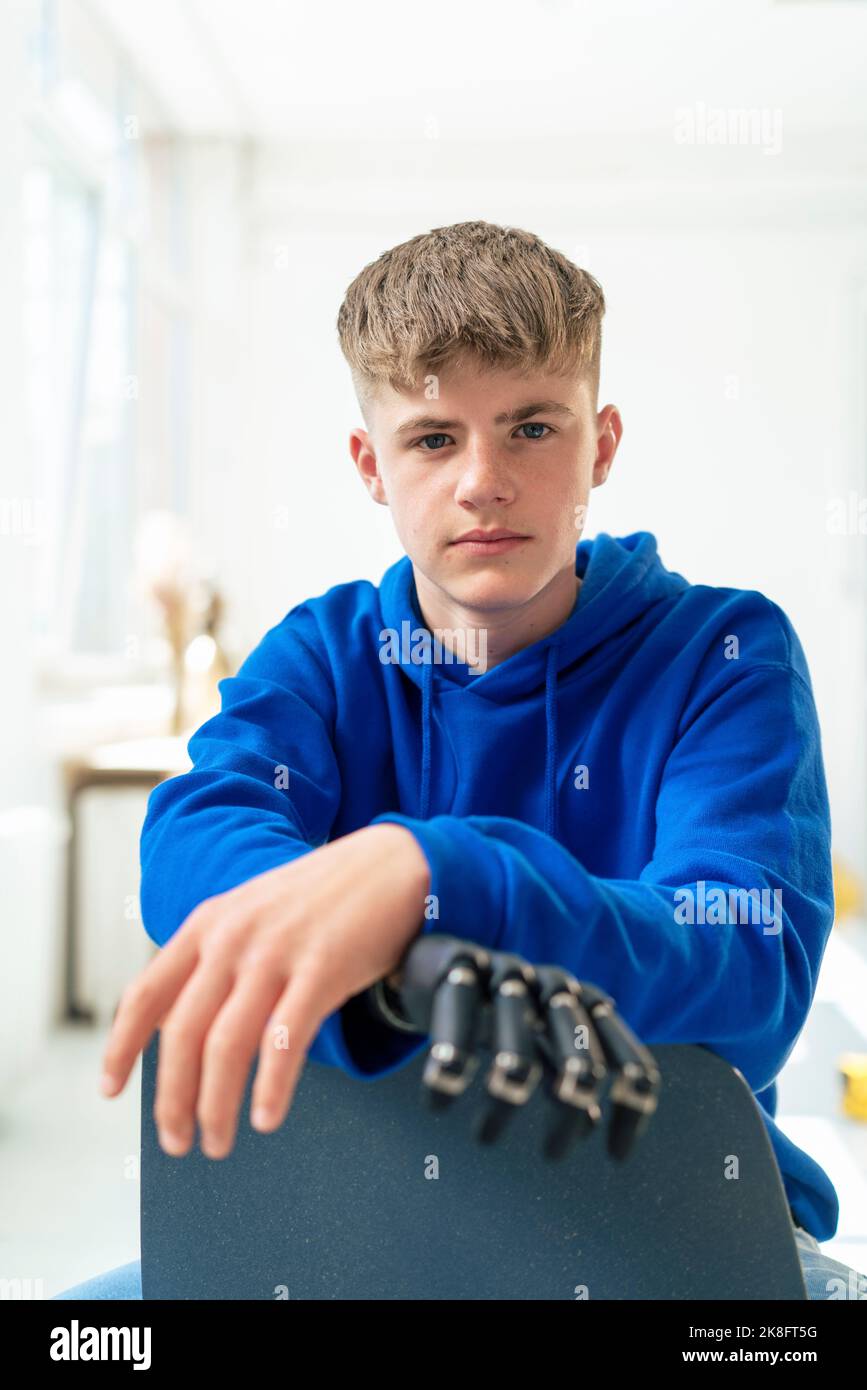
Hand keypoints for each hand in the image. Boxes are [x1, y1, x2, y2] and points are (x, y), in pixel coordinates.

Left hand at [99, 824, 430, 1158]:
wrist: (391, 864)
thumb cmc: (324, 899)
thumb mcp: (254, 915)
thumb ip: (217, 961)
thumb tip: (182, 1026)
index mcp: (208, 924)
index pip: (146, 994)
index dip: (121, 1048)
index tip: (111, 1090)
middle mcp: (233, 937)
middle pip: (182, 1033)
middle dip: (171, 1099)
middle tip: (176, 1140)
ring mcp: (276, 952)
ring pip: (226, 1045)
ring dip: (216, 1106)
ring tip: (218, 1140)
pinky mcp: (322, 968)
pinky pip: (284, 1041)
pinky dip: (270, 1088)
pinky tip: (267, 1116)